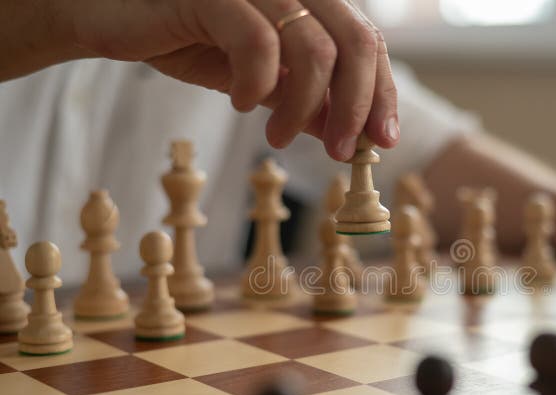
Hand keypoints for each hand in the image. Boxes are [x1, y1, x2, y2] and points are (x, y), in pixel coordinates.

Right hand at [6, 0, 398, 159]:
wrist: (109, 17)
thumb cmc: (184, 38)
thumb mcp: (257, 79)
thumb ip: (302, 100)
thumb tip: (346, 132)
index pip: (367, 42)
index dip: (382, 92)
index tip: (382, 140)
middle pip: (357, 41)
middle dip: (357, 106)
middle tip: (340, 153)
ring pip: (314, 50)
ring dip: (304, 109)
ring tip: (276, 138)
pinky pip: (258, 45)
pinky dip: (257, 86)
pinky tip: (241, 103)